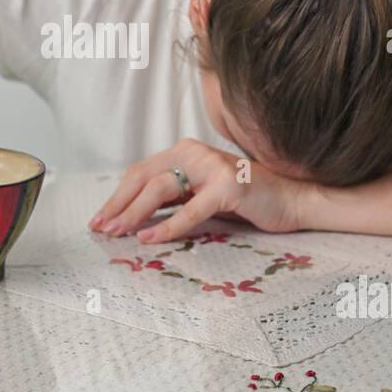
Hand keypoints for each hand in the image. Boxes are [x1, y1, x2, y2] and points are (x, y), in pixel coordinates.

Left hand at [89, 139, 314, 242]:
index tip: (100, 218)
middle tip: (101, 228)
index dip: (117, 195)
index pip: (140, 171)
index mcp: (185, 152)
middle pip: (143, 177)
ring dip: (134, 213)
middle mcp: (195, 152)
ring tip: (119, 232)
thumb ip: (173, 197)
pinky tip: (149, 239)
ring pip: (161, 188)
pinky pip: (190, 209)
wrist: (291, 200)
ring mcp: (213, 167)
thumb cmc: (244, 200)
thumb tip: (133, 216)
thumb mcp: (200, 194)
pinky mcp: (229, 187)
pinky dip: (167, 226)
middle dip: (118, 204)